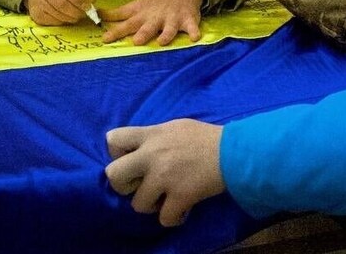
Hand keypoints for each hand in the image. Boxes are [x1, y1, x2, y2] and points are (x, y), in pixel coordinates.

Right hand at [25, 0, 97, 25]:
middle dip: (76, 11)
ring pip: (58, 15)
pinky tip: (67, 16)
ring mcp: (36, 3)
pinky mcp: (36, 15)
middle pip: (61, 4)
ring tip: (77, 15)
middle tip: (84, 13)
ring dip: (72, 17)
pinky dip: (64, 21)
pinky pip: (54, 21)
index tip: (87, 5)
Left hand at [101, 0, 203, 45]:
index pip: (126, 24)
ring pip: (169, 28)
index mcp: (142, 15)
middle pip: (148, 26)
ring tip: (162, 41)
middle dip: (143, 33)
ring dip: (166, 34)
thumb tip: (98, 14)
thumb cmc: (154, 5)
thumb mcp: (135, 7)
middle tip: (137, 41)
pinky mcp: (188, 20)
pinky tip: (195, 37)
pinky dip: (194, 31)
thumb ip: (117, 14)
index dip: (116, 31)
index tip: (105, 39)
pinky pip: (192, 27)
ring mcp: (172, 19)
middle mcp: (156, 17)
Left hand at [106, 119, 225, 226]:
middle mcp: (152, 155)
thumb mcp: (174, 127)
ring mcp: (165, 177)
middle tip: (141, 185)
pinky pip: (163, 219)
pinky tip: (182, 209)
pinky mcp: (180, 196)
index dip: (117, 154)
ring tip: (166, 198)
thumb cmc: (204, 138)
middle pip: (114, 176)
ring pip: (137, 204)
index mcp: (151, 135)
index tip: (131, 160)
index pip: (113, 139)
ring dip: (151, 205)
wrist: (233, 152)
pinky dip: (173, 217)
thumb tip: (137, 150)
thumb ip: (153, 137)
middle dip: (124, 185)